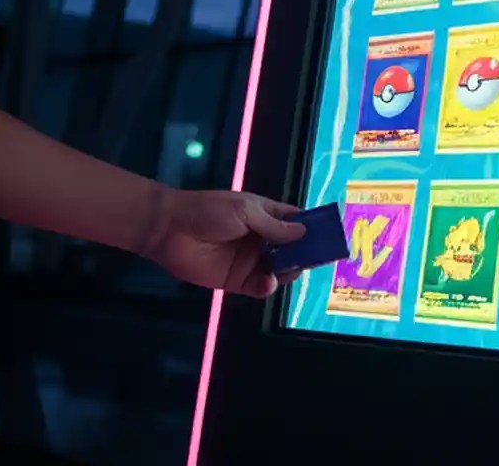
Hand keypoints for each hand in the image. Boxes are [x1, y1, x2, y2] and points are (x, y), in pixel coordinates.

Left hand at [146, 189, 304, 297]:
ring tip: (289, 270)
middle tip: (317, 258)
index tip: (329, 235)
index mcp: (266, 216)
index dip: (313, 228)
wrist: (169, 229)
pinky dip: (268, 287)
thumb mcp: (245, 211)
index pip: (297, 223)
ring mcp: (251, 261)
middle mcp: (263, 240)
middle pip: (294, 250)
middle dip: (306, 253)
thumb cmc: (208, 211)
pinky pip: (261, 287)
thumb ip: (274, 225)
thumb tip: (304, 232)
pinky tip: (268, 282)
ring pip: (281, 270)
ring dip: (289, 271)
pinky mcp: (238, 281)